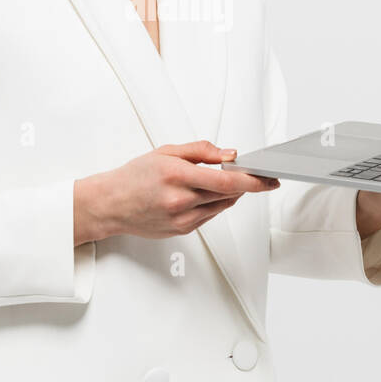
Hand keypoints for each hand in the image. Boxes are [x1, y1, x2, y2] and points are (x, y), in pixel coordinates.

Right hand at [74, 140, 279, 243]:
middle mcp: (181, 201)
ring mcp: (182, 219)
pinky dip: (214, 204)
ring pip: (222, 206)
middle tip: (251, 174)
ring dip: (229, 194)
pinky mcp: (182, 231)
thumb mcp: (166, 152)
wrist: (111, 204)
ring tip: (216, 181)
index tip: (269, 178)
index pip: (227, 181)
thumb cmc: (135, 176)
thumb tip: (230, 154)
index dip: (254, 181)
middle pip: (229, 194)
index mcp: (177, 176)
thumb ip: (202, 151)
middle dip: (244, 184)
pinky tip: (202, 194)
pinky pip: (209, 216)